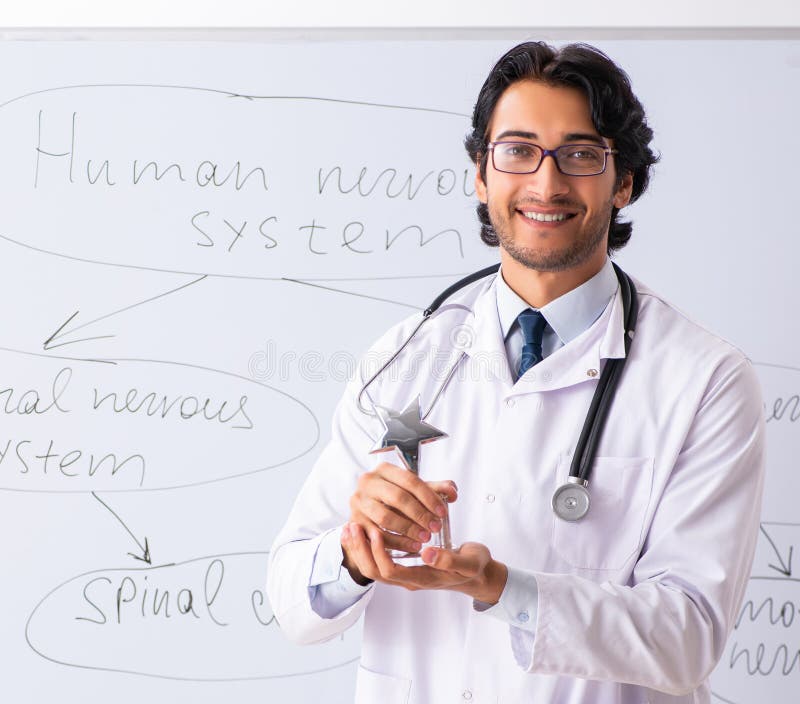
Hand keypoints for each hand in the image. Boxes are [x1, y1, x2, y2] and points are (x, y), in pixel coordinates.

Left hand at [341, 521, 507, 603]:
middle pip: (374, 572)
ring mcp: (406, 574)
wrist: (478, 573)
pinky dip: (368, 547)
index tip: (373, 530)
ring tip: (351, 526)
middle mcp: (410, 579)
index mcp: (423, 579)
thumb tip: (427, 553)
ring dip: (360, 548)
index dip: (377, 553)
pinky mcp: (405, 565)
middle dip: (360, 550)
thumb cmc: (474, 565)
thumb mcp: (468, 562)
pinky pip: (379, 560)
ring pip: (373, 568)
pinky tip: (364, 528)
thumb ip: (449, 559)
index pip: (390, 571)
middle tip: (352, 526)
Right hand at [342, 462, 456, 583]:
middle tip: (436, 527)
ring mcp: (358, 502)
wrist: (369, 513)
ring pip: (386, 517)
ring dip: (408, 529)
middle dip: (419, 514)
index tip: (443, 512)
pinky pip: (378, 535)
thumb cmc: (395, 499)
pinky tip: (413, 546)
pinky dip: (397, 542)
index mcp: (384, 469)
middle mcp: (367, 482)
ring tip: (425, 537)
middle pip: (397, 497)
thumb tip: (452, 492)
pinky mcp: (355, 521)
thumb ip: (434, 489)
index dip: (428, 496)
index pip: (410, 480)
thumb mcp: (413, 491)